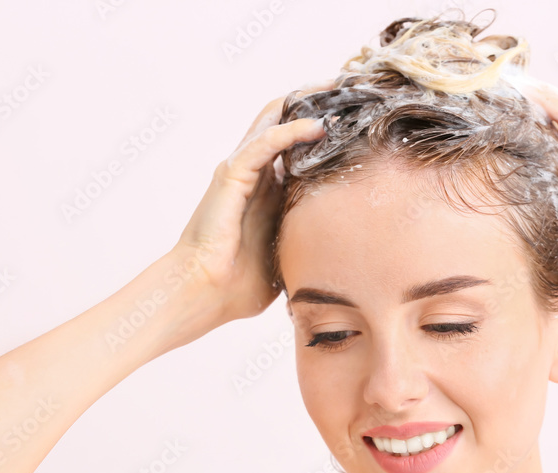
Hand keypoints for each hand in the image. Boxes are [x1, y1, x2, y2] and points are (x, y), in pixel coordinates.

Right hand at [172, 81, 332, 327]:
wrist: (203, 294)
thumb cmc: (237, 287)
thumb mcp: (286, 259)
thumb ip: (307, 246)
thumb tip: (343, 257)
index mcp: (266, 193)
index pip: (295, 149)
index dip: (321, 132)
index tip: (355, 124)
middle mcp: (253, 176)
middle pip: (284, 124)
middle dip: (315, 105)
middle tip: (349, 93)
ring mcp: (240, 173)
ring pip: (273, 122)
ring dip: (305, 106)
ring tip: (336, 93)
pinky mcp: (232, 176)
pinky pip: (264, 144)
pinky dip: (290, 131)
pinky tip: (317, 127)